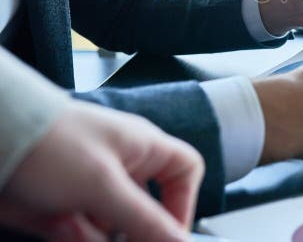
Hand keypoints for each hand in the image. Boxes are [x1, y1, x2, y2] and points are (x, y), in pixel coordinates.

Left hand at [0, 101, 203, 241]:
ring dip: (102, 239)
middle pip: (146, 211)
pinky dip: (78, 241)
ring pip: (112, 229)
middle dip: (140, 233)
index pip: (183, 171)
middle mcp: (118, 169)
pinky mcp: (58, 210)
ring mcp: (88, 191)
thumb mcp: (104, 185)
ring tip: (78, 226)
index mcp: (141, 147)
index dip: (183, 203)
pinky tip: (63, 227)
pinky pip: (82, 237)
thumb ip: (147, 220)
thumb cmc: (47, 142)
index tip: (172, 235)